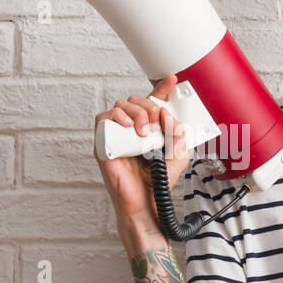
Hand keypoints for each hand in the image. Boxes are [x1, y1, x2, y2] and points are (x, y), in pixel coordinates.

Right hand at [93, 74, 190, 221]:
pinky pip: (103, 118)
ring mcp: (116, 135)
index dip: (162, 89)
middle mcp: (131, 130)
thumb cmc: (156, 182)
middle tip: (157, 122)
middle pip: (136, 100)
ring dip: (136, 113)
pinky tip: (129, 128)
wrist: (145, 202)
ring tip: (144, 131)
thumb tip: (169, 118)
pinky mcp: (103, 142)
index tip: (172, 80)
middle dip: (150, 106)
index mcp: (149, 130)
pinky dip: (116, 117)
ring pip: (121, 105)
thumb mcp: (177, 156)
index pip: (153, 104)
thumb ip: (179, 136)